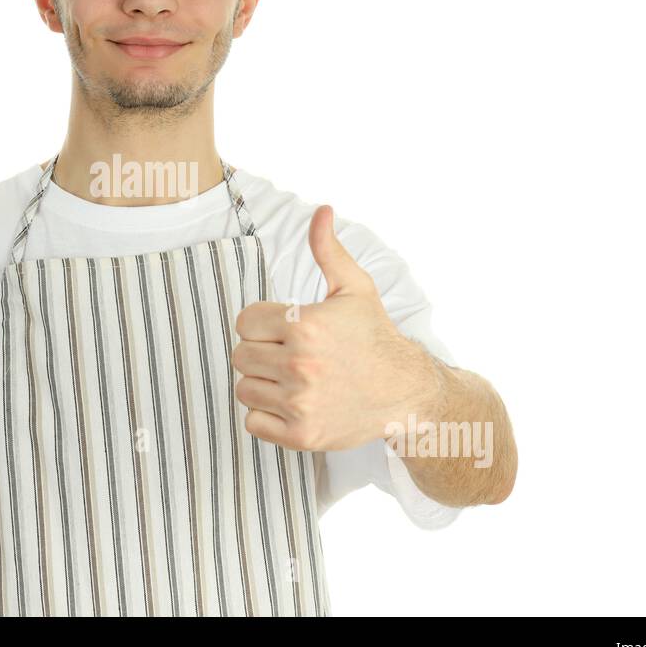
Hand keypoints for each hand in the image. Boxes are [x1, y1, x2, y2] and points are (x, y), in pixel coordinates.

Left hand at [232, 205, 443, 450]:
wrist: (404, 390)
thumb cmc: (374, 335)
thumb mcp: (354, 288)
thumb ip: (327, 250)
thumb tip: (321, 210)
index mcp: (304, 324)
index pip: (244, 322)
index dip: (262, 323)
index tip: (285, 329)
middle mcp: (299, 365)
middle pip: (240, 355)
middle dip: (260, 352)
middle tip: (288, 354)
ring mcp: (299, 403)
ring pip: (245, 388)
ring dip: (262, 383)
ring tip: (292, 378)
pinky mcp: (301, 436)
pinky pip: (253, 422)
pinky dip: (266, 416)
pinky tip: (291, 403)